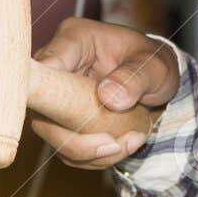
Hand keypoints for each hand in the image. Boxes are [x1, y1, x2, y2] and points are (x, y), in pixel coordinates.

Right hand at [30, 17, 181, 169]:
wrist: (155, 80)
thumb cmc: (153, 63)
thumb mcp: (155, 66)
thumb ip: (134, 78)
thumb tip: (108, 97)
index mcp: (74, 40)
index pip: (45, 66)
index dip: (51, 95)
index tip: (83, 119)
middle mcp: (56, 67)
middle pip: (42, 110)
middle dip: (78, 139)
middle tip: (115, 144)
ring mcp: (55, 95)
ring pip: (52, 134)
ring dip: (90, 152)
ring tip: (129, 143)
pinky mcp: (60, 119)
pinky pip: (65, 146)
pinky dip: (92, 156)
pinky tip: (121, 147)